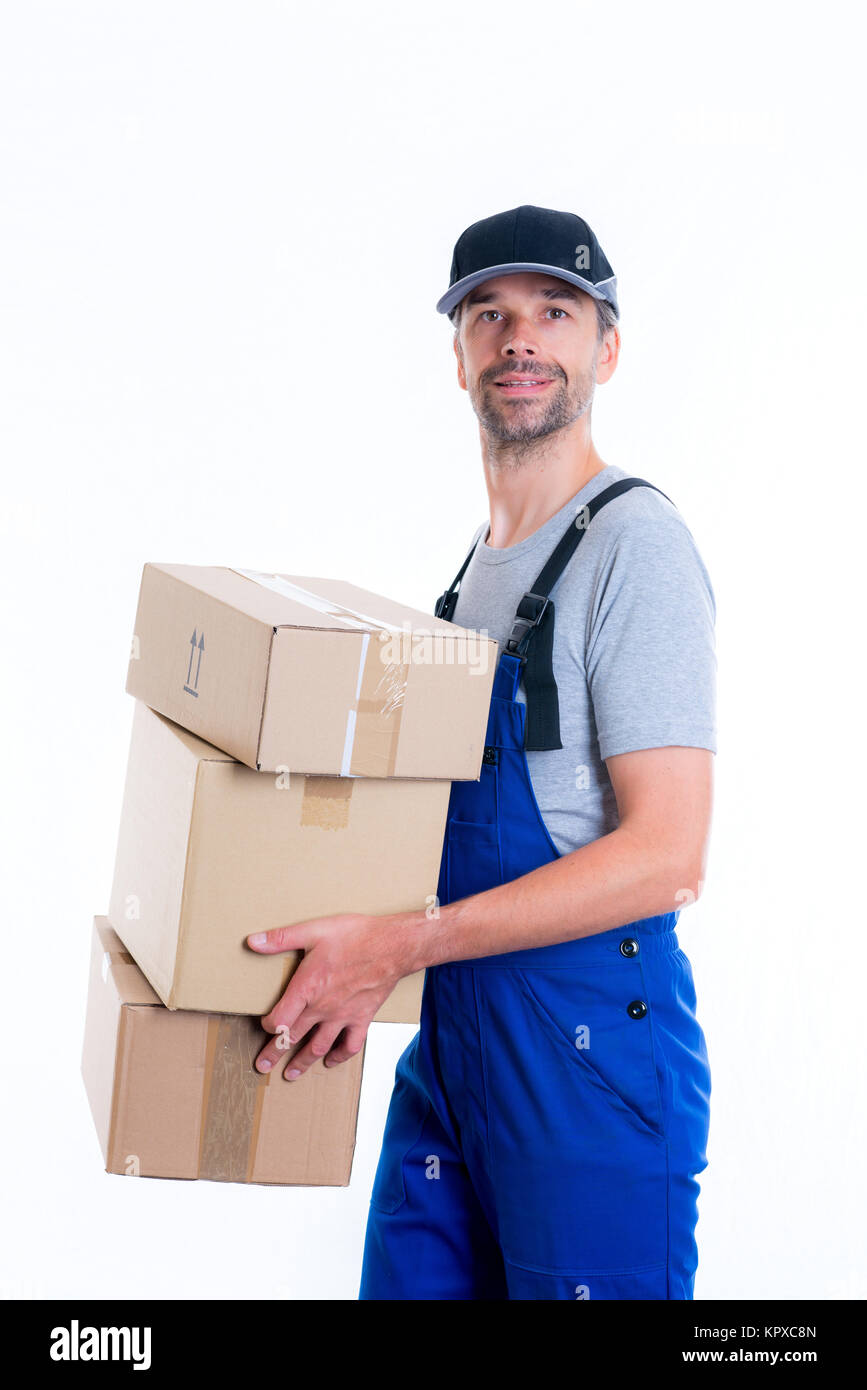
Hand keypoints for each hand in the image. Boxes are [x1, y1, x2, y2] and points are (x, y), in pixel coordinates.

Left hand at [246, 912, 412, 1079]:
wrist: (392, 946)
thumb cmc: (355, 936)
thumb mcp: (313, 930)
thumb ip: (281, 938)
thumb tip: (252, 941)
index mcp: (307, 988)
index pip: (278, 1019)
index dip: (267, 1025)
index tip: (263, 1025)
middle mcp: (322, 1008)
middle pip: (292, 1037)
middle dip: (275, 1053)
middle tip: (262, 1066)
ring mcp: (343, 1016)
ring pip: (318, 1047)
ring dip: (302, 1063)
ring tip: (290, 1075)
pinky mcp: (362, 1018)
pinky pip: (349, 1045)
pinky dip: (339, 1056)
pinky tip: (330, 1061)